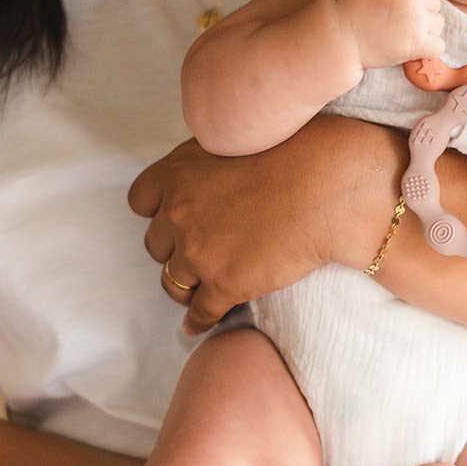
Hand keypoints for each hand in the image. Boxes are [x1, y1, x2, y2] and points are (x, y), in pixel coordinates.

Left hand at [130, 127, 333, 335]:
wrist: (324, 188)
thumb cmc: (294, 154)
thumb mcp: (235, 141)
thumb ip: (209, 164)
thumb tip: (216, 180)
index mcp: (177, 174)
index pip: (142, 200)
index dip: (158, 212)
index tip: (173, 219)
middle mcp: (178, 213)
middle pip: (156, 244)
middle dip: (175, 249)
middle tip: (199, 252)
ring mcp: (198, 252)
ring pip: (173, 283)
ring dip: (185, 287)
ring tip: (200, 291)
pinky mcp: (223, 284)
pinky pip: (200, 311)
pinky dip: (199, 320)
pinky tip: (201, 325)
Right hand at [336, 0, 443, 69]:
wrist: (339, 36)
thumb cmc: (350, 7)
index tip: (403, 0)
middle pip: (435, 1)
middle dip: (422, 11)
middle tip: (401, 20)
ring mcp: (418, 21)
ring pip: (438, 24)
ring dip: (425, 31)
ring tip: (403, 35)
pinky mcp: (418, 44)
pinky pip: (438, 46)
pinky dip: (427, 50)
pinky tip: (412, 49)